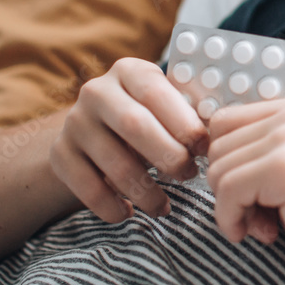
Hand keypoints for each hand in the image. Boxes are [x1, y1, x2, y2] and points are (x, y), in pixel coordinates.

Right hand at [50, 57, 208, 222]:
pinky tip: (129, 213)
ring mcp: (74, 123)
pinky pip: (87, 188)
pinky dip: (111, 207)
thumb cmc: (149, 115)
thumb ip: (193, 111)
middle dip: (169, 157)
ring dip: (146, 191)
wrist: (93, 128)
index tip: (204, 148)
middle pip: (135, 126)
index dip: (184, 123)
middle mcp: (97, 92)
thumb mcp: (168, 102)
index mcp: (130, 71)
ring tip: (164, 206)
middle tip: (189, 175)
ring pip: (114, 163)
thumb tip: (224, 131)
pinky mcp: (60, 154)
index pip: (157, 93)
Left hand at [207, 97, 284, 284]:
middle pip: (216, 145)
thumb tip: (198, 144)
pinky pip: (226, 191)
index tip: (254, 191)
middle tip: (262, 212)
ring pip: (217, 169)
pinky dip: (232, 221)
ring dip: (233, 207)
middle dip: (229, 186)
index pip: (222, 121)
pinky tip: (263, 234)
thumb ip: (255, 148)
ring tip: (268, 223)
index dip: (228, 162)